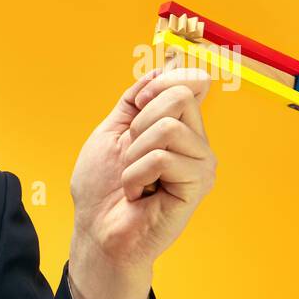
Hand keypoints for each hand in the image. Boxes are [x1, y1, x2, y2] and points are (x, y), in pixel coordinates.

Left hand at [66, 61, 217, 298]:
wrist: (96, 231)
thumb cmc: (102, 188)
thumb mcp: (112, 131)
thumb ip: (136, 98)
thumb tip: (167, 67)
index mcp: (180, 126)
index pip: (188, 81)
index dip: (155, 87)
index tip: (134, 110)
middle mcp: (197, 142)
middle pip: (178, 96)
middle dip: (138, 124)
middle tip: (129, 155)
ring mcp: (201, 163)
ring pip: (168, 127)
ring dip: (133, 155)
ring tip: (133, 179)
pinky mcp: (198, 185)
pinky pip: (162, 158)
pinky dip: (135, 175)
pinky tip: (138, 195)